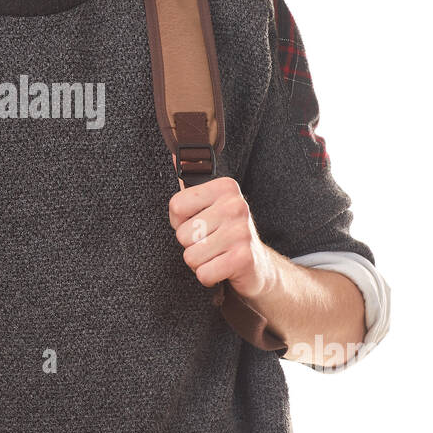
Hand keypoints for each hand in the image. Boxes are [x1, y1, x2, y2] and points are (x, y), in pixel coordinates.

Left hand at [168, 174, 273, 300]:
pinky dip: (210, 277)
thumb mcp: (210, 207)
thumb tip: (174, 155)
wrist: (258, 266)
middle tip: (212, 243)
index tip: (198, 224)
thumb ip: (190, 185)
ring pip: (191, 256)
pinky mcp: (243, 258)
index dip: (181, 222)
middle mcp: (236, 205)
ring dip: (201, 262)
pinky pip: (204, 274)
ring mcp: (241, 231)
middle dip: (192, 245)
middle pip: (182, 234)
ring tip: (217, 255)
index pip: (176, 206)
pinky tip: (223, 268)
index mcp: (225, 187)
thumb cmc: (227, 235)